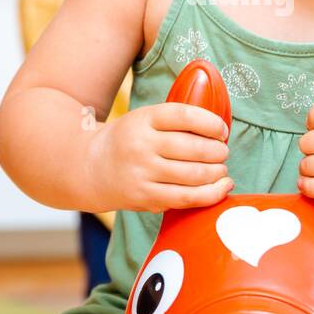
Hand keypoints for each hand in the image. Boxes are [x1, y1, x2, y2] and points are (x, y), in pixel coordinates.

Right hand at [88, 102, 232, 212]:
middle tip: (223, 152)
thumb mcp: (143, 118)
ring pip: (194, 174)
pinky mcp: (146, 197)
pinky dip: (211, 193)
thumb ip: (175, 121)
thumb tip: (219, 130)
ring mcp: (142, 173)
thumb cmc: (128, 141)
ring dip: (218, 172)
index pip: (185, 115)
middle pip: (194, 147)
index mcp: (143, 119)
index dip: (211, 123)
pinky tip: (223, 186)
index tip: (221, 130)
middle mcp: (141, 145)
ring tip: (221, 169)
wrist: (90, 168)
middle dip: (218, 151)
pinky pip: (187, 198)